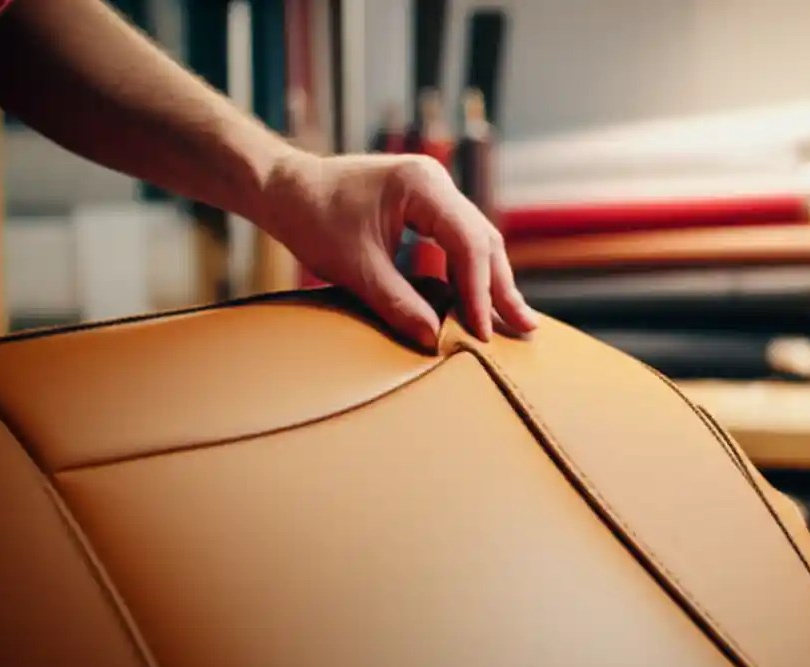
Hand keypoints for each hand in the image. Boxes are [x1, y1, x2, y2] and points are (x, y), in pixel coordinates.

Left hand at [257, 150, 537, 348]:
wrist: (283, 188)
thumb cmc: (311, 218)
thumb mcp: (354, 269)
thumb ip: (397, 303)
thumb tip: (434, 340)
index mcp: (422, 186)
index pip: (467, 243)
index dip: (479, 291)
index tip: (481, 331)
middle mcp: (436, 182)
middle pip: (482, 240)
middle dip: (502, 287)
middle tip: (525, 328)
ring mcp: (433, 191)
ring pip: (476, 240)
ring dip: (492, 281)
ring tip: (515, 319)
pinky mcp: (425, 205)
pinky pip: (459, 240)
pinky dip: (471, 271)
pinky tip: (483, 298)